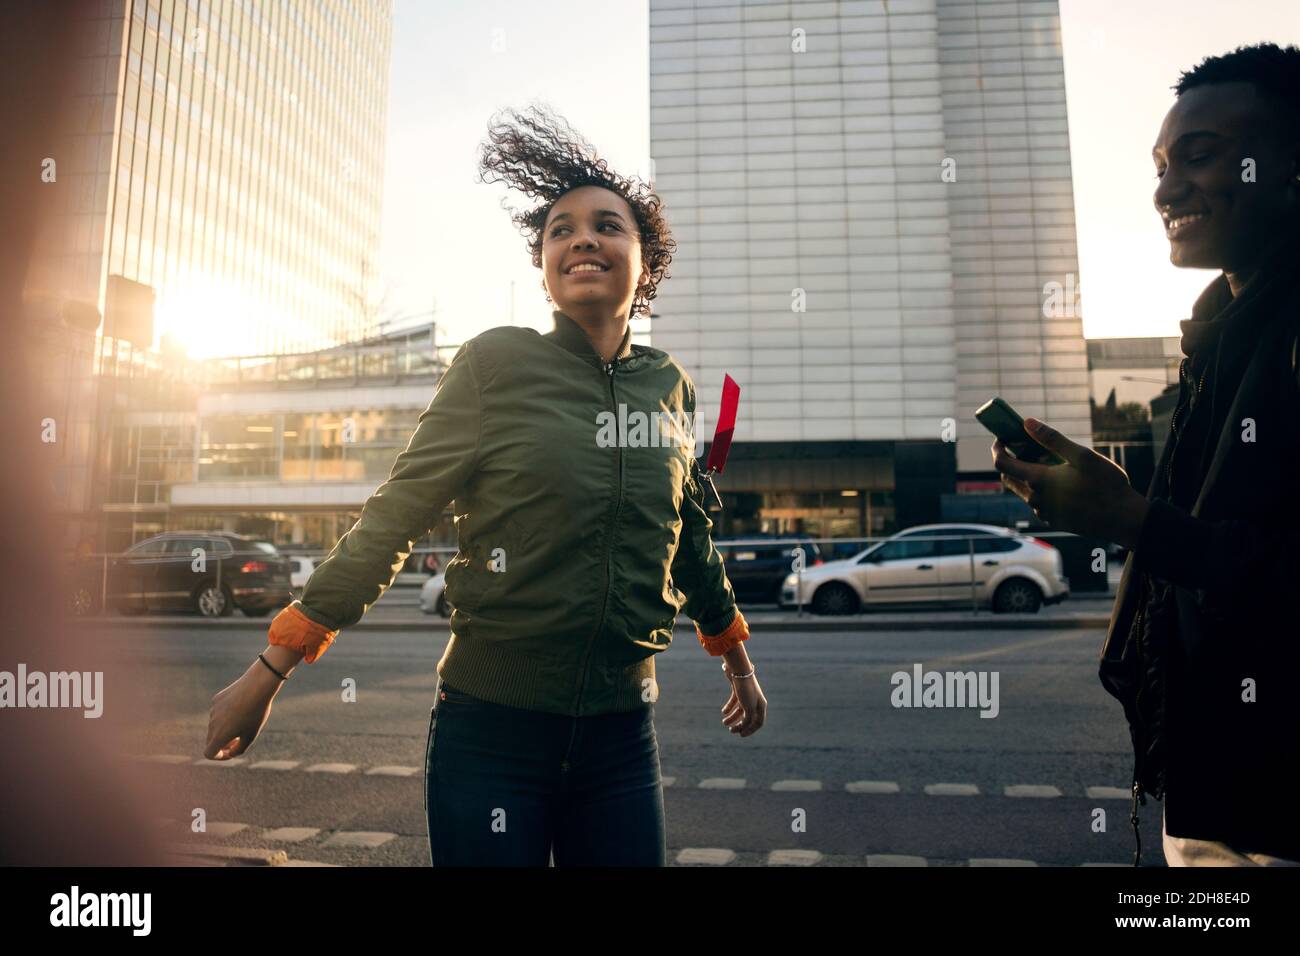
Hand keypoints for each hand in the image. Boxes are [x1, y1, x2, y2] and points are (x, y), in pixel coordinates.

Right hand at [204, 661, 281, 759]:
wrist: (257, 686)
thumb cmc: (256, 713)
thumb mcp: (251, 735)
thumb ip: (239, 749)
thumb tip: (230, 752)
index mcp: (219, 736)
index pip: (209, 753)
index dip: (219, 756)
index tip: (232, 752)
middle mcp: (212, 724)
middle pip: (212, 740)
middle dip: (223, 743)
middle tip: (238, 740)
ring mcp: (213, 711)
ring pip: (216, 725)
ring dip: (225, 728)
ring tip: (243, 720)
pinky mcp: (216, 699)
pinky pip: (218, 712)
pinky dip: (226, 715)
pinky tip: (241, 706)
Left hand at [721, 664, 766, 736]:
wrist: (739, 670)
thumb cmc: (746, 689)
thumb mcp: (748, 708)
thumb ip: (747, 720)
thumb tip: (744, 727)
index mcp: (761, 706)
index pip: (759, 723)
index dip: (750, 730)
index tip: (741, 735)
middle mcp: (755, 701)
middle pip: (749, 718)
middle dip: (740, 725)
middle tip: (731, 730)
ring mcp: (747, 695)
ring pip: (740, 710)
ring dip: (733, 717)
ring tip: (724, 722)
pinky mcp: (739, 690)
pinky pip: (735, 702)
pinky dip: (730, 707)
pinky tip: (724, 712)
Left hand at [991, 418, 1148, 547]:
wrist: (1124, 520)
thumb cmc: (1106, 485)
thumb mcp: (1082, 456)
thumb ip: (1052, 439)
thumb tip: (1026, 422)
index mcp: (1039, 481)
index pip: (1002, 464)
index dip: (997, 449)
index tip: (1000, 438)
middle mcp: (1036, 499)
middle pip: (1010, 478)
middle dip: (1011, 461)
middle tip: (1025, 447)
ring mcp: (1044, 513)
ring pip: (1024, 491)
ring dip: (1027, 476)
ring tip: (1047, 461)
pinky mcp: (1054, 521)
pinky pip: (1038, 503)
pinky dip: (1039, 490)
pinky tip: (1060, 482)